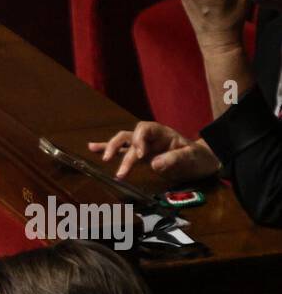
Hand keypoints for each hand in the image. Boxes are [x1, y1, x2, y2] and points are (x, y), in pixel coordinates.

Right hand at [87, 124, 219, 183]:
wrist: (201, 163)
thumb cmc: (198, 158)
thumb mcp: (191, 158)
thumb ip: (174, 159)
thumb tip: (154, 163)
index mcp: (162, 133)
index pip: (144, 130)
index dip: (138, 140)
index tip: (141, 156)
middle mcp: (149, 138)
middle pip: (128, 136)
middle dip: (119, 148)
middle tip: (114, 163)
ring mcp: (142, 146)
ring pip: (122, 142)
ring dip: (110, 149)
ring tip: (103, 157)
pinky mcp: (139, 157)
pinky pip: (121, 151)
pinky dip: (106, 149)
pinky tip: (92, 148)